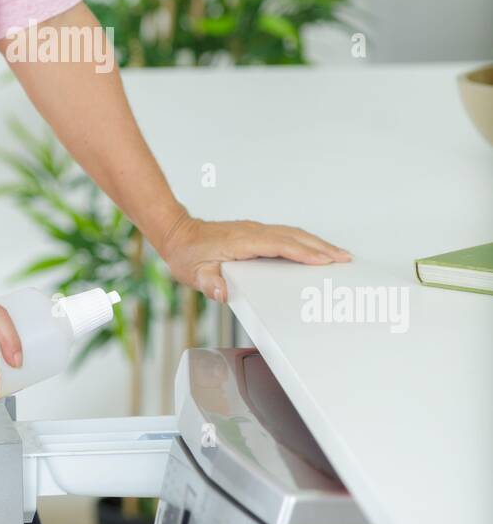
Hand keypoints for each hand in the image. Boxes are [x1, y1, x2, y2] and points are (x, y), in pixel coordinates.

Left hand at [158, 211, 351, 303]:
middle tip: (345, 259)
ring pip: (294, 234)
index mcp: (241, 241)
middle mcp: (252, 232)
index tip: (325, 260)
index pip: (279, 245)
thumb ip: (209, 283)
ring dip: (318, 243)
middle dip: (322, 248)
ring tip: (340, 255)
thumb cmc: (187, 254)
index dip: (304, 252)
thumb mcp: (194, 274)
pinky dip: (306, 242)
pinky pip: (287, 235)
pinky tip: (315, 250)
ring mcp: (256, 231)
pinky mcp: (257, 233)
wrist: (178, 235)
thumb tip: (222, 292)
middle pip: (294, 237)